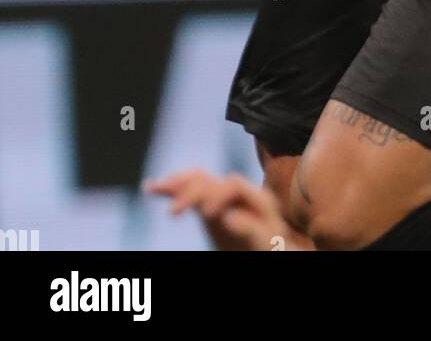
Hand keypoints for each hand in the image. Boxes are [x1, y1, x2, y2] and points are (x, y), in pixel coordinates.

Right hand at [143, 168, 287, 251]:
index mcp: (257, 198)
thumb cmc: (272, 249)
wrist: (276, 252)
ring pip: (196, 182)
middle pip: (210, 181)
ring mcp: (225, 199)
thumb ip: (250, 228)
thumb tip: (228, 217)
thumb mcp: (266, 241)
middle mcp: (240, 194)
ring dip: (174, 184)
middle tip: (172, 213)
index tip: (206, 214)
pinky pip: (190, 193)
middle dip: (189, 193)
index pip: (232, 184)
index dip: (217, 196)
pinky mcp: (212, 208)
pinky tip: (152, 188)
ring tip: (153, 188)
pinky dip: (172, 190)